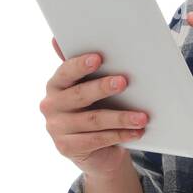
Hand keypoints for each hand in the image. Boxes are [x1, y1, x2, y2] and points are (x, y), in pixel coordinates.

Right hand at [40, 38, 148, 177]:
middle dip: (102, 88)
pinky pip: (98, 140)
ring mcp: (56, 128)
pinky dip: (120, 135)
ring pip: (93, 120)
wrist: (95, 152)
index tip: (99, 58)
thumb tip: (60, 40)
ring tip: (142, 116)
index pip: (66, 72)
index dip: (81, 65)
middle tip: (124, 81)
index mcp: (55, 85)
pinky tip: (136, 132)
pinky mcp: (66, 148)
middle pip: (79, 95)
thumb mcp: (89, 89)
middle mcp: (50, 106)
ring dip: (121, 117)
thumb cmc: (93, 111)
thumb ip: (83, 69)